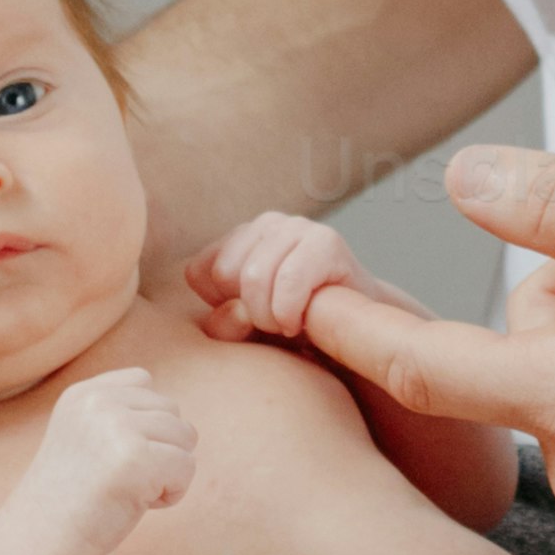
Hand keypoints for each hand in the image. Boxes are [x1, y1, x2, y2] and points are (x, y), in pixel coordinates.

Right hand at [31, 368, 198, 547]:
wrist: (39, 542)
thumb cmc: (69, 502)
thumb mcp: (85, 440)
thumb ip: (121, 420)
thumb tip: (186, 428)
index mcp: (82, 394)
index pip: (143, 380)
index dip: (144, 422)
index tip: (115, 455)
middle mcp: (98, 402)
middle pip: (171, 411)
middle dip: (160, 449)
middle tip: (120, 480)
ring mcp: (117, 427)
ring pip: (185, 438)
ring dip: (168, 472)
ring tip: (128, 491)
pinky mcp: (136, 458)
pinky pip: (186, 468)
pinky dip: (172, 493)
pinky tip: (138, 505)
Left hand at [177, 211, 376, 348]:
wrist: (355, 328)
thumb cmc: (295, 328)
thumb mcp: (247, 331)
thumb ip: (224, 325)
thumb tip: (234, 309)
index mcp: (240, 238)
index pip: (199, 272)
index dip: (221, 308)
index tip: (251, 318)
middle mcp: (266, 223)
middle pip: (225, 273)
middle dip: (248, 313)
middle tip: (275, 325)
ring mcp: (297, 226)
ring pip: (253, 278)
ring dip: (270, 318)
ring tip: (289, 326)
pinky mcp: (326, 241)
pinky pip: (288, 282)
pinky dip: (290, 313)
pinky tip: (301, 323)